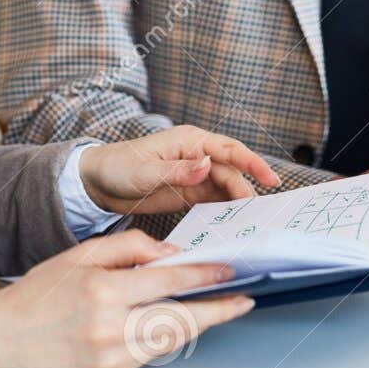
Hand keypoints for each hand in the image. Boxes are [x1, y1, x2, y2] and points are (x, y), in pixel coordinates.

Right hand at [0, 229, 254, 367]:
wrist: (6, 336)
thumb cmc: (41, 291)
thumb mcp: (82, 254)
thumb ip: (130, 247)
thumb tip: (170, 254)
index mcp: (102, 291)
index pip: (168, 281)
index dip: (203, 276)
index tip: (226, 271)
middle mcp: (110, 328)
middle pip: (180, 320)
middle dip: (216, 309)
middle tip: (240, 299)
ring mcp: (112, 356)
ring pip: (171, 340)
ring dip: (199, 325)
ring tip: (218, 310)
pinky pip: (152, 353)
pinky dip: (170, 337)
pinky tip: (180, 324)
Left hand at [78, 125, 281, 215]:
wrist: (98, 183)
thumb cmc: (117, 167)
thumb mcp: (145, 171)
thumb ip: (178, 170)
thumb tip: (208, 165)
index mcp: (189, 141)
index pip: (229, 149)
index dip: (252, 162)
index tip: (271, 179)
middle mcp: (197, 156)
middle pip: (232, 173)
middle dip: (246, 192)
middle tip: (258, 216)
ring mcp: (195, 175)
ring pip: (226, 188)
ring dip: (238, 204)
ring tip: (251, 224)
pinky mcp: (189, 193)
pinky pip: (214, 201)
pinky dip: (225, 212)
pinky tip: (231, 226)